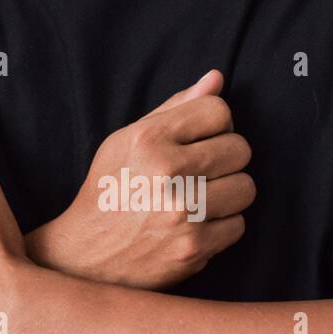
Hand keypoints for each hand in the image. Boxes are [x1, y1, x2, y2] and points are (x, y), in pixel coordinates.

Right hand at [28, 70, 255, 288]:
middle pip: (240, 149)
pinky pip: (238, 225)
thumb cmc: (110, 190)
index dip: (215, 126)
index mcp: (148, 139)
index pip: (219, 111)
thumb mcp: (128, 140)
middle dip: (225, 159)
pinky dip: (222, 227)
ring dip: (228, 194)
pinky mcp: (192, 248)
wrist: (86, 255)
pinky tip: (196, 226)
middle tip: (200, 174)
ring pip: (246, 188)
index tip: (200, 142)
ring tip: (201, 200)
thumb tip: (217, 78)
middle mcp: (166, 172)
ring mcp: (181, 213)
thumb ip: (174, 108)